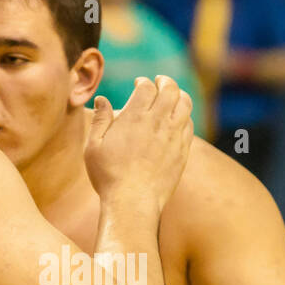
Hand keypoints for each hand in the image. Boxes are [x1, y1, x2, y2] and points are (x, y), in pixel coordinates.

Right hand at [84, 75, 193, 212]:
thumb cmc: (108, 175)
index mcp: (135, 117)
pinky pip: (190, 125)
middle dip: (165, 82)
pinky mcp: (182, 152)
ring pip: (185, 104)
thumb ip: (99, 120)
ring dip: (179, 95)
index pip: (147, 86)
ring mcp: (174, 137)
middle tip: (160, 82)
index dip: (144, 81)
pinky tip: (178, 120)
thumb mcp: (94, 146)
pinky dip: (185, 116)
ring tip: (174, 96)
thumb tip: (102, 99)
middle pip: (170, 89)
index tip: (139, 83)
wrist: (133, 202)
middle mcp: (158, 123)